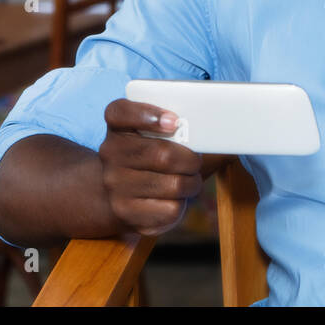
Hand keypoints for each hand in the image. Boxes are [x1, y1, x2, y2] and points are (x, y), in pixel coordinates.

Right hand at [99, 98, 203, 236]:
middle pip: (162, 154)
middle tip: (195, 162)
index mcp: (117, 126)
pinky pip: (170, 209)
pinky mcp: (125, 211)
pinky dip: (181, 205)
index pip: (121, 112)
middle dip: (190, 160)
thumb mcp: (150, 133)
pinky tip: (174, 199)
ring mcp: (115, 183)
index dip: (148, 114)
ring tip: (189, 181)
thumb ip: (172, 124)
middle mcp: (109, 152)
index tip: (174, 122)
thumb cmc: (147, 156)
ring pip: (173, 184)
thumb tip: (214, 130)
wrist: (117, 193)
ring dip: (191, 183)